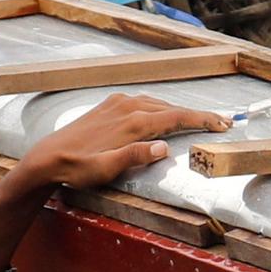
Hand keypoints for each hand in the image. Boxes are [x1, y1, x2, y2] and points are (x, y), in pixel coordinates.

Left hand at [12, 91, 230, 200]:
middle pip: (171, 108)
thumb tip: (163, 148)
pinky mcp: (109, 105)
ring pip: (157, 103)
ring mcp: (118, 103)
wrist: (47, 157)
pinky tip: (161, 114)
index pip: (177, 117)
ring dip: (178, 111)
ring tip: (196, 119)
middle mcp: (128, 106)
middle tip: (220, 123)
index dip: (203, 119)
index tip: (223, 124)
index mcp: (133, 122)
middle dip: (197, 115)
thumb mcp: (106, 169)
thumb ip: (135, 156)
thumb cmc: (77, 167)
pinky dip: (159, 107)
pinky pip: (142, 102)